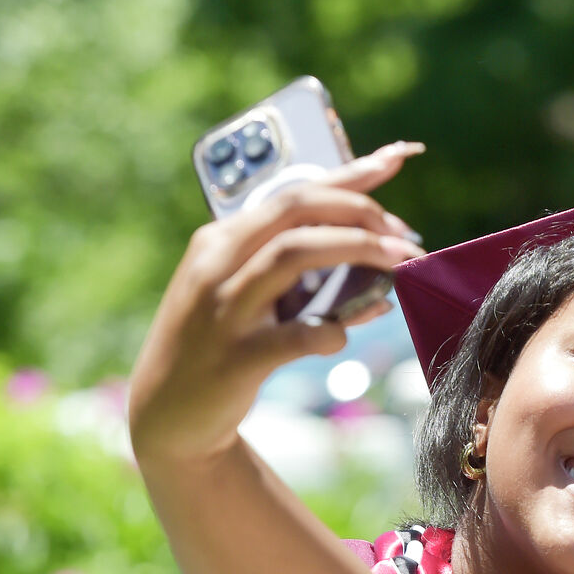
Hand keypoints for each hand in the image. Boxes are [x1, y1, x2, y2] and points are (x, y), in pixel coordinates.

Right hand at [128, 141, 427, 468]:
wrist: (167, 415)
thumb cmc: (220, 349)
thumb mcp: (253, 302)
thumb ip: (307, 286)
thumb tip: (380, 284)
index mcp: (222, 239)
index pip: (294, 190)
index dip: (350, 172)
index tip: (397, 157)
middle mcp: (218, 262)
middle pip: (296, 209)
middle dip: (361, 211)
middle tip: (406, 235)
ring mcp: (223, 308)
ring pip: (292, 254)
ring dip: (357, 250)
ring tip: (401, 263)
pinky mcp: (233, 357)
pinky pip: (292, 335)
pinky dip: (329, 332)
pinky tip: (344, 337)